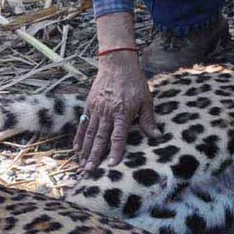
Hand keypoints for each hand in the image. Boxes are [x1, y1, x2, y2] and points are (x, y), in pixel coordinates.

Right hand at [74, 51, 157, 169]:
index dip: (115, 152)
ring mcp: (96, 109)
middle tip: (90, 170)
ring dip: (86, 150)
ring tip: (82, 164)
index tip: (111, 165)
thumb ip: (148, 120)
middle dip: (95, 156)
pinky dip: (79, 136)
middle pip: (100, 138)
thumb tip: (157, 136)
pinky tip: (76, 148)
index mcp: (122, 113)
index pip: (118, 137)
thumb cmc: (134, 82)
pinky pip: (83, 124)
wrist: (117, 63)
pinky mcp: (89, 105)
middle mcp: (107, 113)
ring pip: (90, 133)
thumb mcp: (146, 100)